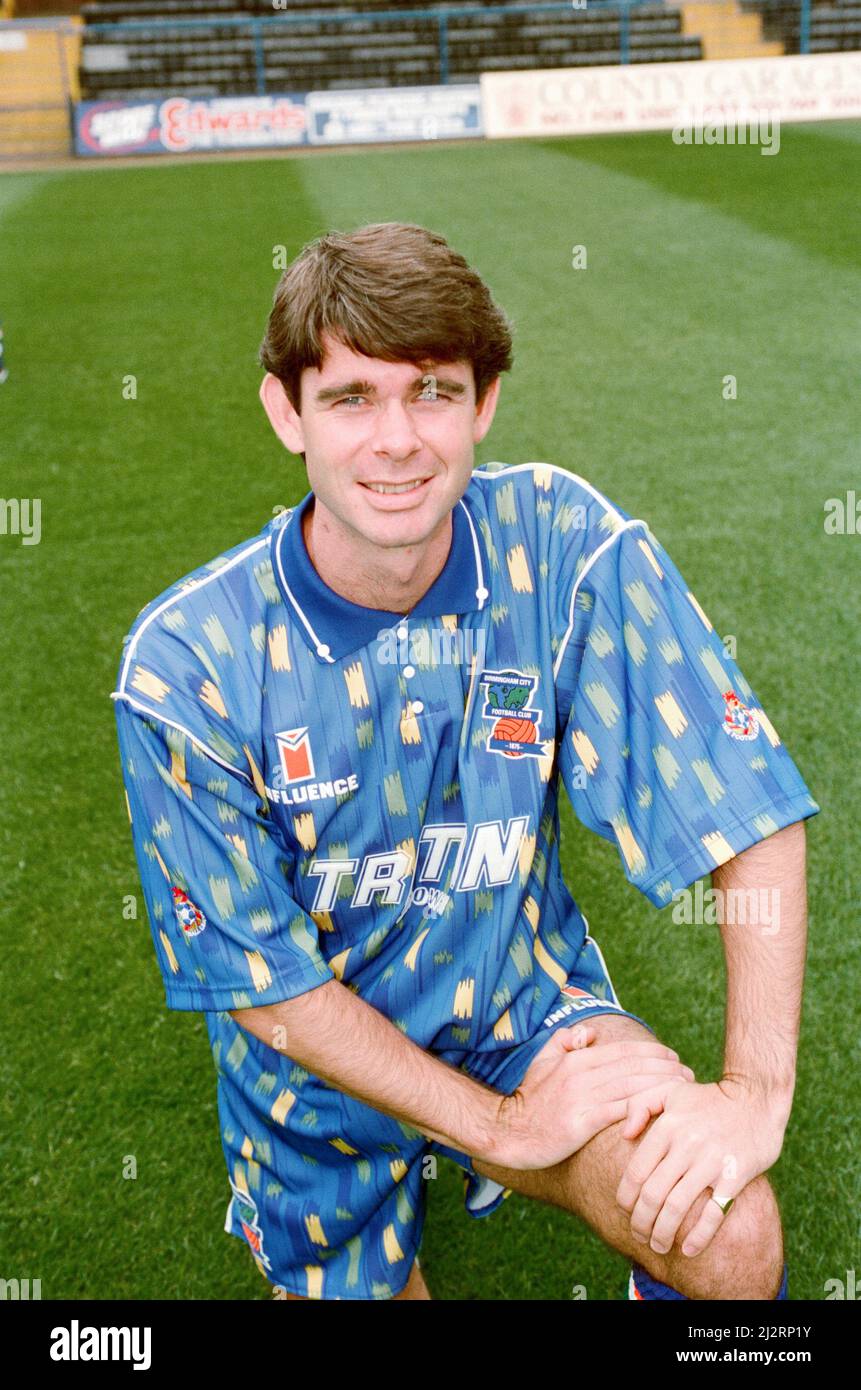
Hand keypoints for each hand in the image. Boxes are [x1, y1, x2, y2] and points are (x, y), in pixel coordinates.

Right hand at [491, 1024, 695, 1170]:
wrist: (509, 1131)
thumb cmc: (528, 1099)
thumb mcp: (542, 1062)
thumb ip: (564, 1043)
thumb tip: (588, 1034)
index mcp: (576, 1059)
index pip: (623, 1051)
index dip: (652, 1053)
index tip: (674, 1058)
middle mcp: (582, 1074)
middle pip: (633, 1065)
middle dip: (665, 1067)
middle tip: (688, 1073)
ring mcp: (582, 1098)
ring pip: (632, 1085)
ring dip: (662, 1085)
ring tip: (684, 1089)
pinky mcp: (582, 1123)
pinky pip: (622, 1110)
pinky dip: (645, 1107)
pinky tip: (663, 1111)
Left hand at [615, 1076, 786, 1257]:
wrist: (757, 1097)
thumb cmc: (709, 1097)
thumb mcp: (670, 1089)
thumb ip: (639, 1104)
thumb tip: (624, 1135)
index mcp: (667, 1127)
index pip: (636, 1172)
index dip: (626, 1198)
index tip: (624, 1211)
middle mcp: (686, 1145)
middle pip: (653, 1195)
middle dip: (641, 1222)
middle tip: (638, 1236)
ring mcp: (712, 1161)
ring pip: (677, 1207)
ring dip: (662, 1233)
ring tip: (658, 1245)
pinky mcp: (736, 1175)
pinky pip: (714, 1213)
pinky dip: (699, 1236)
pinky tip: (689, 1250)